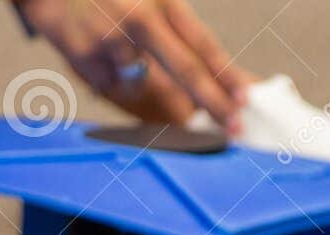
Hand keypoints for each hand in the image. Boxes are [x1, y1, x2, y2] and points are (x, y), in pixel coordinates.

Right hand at [16, 0, 247, 127]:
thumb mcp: (147, 4)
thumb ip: (177, 38)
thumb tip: (217, 80)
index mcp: (161, 3)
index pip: (202, 45)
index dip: (226, 76)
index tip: (245, 100)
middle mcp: (139, 21)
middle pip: (185, 71)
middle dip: (212, 103)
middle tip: (233, 126)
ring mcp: (111, 42)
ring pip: (144, 88)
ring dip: (148, 93)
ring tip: (124, 60)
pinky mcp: (84, 60)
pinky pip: (111, 88)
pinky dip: (112, 81)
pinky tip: (99, 56)